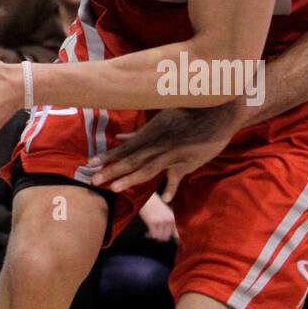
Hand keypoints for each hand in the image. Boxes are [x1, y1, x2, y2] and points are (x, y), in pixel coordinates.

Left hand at [89, 102, 241, 200]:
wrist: (218, 111)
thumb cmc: (189, 113)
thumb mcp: (162, 118)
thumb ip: (141, 132)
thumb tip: (119, 137)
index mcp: (151, 132)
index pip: (125, 147)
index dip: (108, 156)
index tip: (90, 164)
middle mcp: (159, 143)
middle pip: (132, 159)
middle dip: (112, 170)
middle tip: (93, 180)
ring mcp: (173, 153)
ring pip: (149, 168)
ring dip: (131, 178)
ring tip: (115, 188)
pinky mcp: (190, 161)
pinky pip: (178, 176)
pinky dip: (172, 187)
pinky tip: (166, 198)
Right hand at [139, 193, 178, 242]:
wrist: (146, 197)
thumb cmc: (155, 204)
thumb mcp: (166, 212)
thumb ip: (170, 222)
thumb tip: (175, 236)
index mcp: (173, 217)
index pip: (177, 234)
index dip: (175, 240)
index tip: (173, 243)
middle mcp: (168, 220)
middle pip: (167, 237)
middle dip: (160, 238)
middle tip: (155, 235)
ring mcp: (160, 221)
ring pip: (160, 237)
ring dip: (155, 237)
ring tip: (150, 233)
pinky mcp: (152, 222)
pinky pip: (153, 235)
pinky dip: (149, 235)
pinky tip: (147, 233)